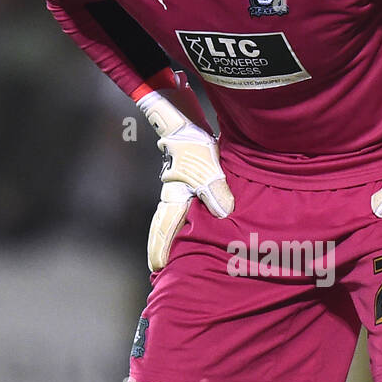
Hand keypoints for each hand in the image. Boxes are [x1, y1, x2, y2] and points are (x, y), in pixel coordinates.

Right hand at [141, 93, 233, 270]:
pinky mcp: (189, 174)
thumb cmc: (191, 141)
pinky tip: (194, 219)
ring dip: (171, 231)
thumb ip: (215, 191)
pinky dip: (186, 215)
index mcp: (173, 194)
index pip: (165, 227)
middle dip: (160, 244)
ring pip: (172, 213)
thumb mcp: (206, 166)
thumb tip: (224, 214)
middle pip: (163, 224)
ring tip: (172, 248)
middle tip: (156, 266)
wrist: (184, 114)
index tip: (157, 267)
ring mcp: (179, 183)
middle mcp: (173, 192)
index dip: (161, 247)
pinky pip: (186, 202)